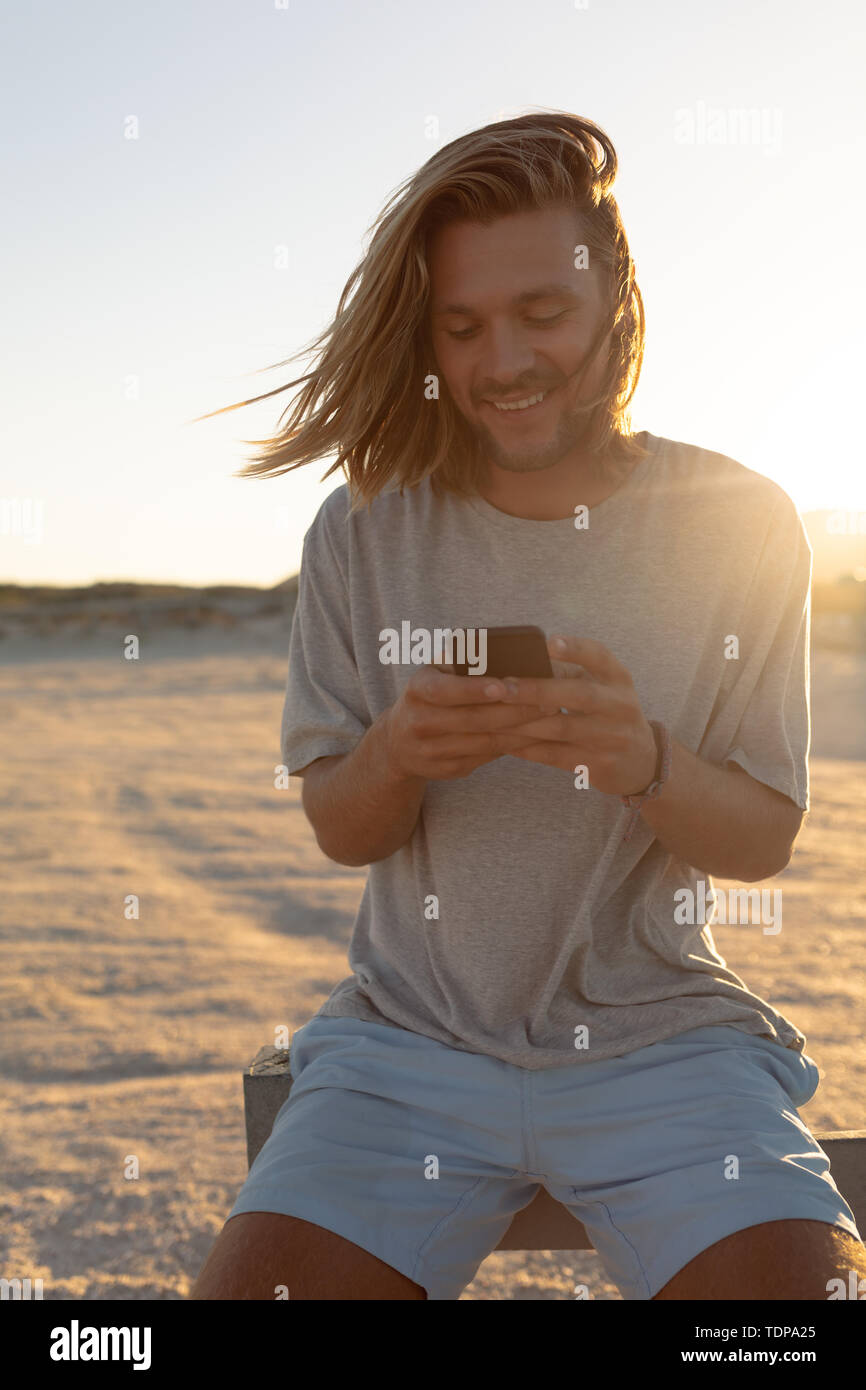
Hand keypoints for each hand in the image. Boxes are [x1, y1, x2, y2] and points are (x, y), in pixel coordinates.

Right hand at [382, 664, 559, 781]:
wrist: (400, 742)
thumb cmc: (431, 695)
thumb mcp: (435, 673)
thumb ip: (461, 663)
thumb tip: (508, 654)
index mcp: (417, 689)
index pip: (444, 690)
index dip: (474, 689)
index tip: (505, 686)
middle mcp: (419, 722)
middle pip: (473, 719)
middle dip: (514, 710)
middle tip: (548, 699)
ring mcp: (431, 751)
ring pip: (485, 741)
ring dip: (521, 729)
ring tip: (550, 715)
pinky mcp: (447, 770)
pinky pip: (487, 757)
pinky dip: (514, 745)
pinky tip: (536, 735)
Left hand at [493, 634, 656, 795]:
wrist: (642, 762)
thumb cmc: (609, 714)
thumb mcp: (604, 688)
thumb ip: (570, 674)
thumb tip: (517, 661)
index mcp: (618, 678)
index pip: (600, 656)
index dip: (575, 648)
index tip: (549, 642)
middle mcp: (619, 705)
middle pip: (578, 694)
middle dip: (537, 690)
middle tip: (501, 688)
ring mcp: (611, 737)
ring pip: (562, 728)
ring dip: (523, 723)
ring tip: (491, 717)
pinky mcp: (599, 765)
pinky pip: (556, 756)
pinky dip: (528, 748)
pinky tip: (504, 742)